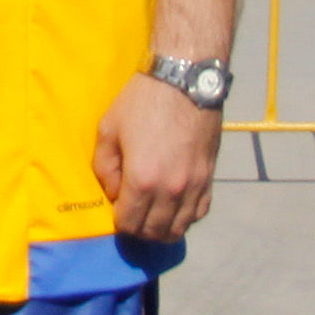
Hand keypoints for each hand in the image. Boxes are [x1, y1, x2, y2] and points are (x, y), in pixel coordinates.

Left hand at [92, 73, 222, 242]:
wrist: (184, 81)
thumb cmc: (141, 102)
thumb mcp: (109, 130)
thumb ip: (105, 168)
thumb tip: (113, 193)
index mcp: (142, 180)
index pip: (129, 224)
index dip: (119, 221)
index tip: (116, 208)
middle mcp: (171, 190)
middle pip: (154, 232)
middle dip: (138, 228)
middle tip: (131, 213)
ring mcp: (194, 186)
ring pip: (179, 229)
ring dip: (162, 228)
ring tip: (151, 214)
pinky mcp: (209, 178)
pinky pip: (198, 213)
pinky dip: (184, 217)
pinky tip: (173, 207)